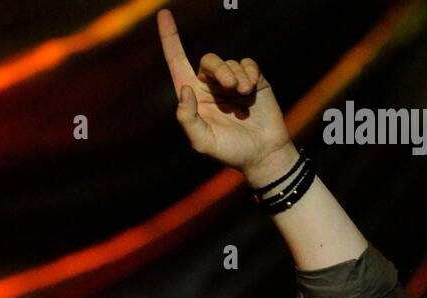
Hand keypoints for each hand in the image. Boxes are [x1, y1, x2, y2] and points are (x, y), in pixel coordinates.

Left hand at [157, 7, 291, 178]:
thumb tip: (185, 89)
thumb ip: (188, 119)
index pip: (177, 63)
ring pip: (229, 63)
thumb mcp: (203, 142)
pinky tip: (252, 90)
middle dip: (219, 69)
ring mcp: (232, 82)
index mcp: (194, 98)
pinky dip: (249, 74)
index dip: (170, 39)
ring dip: (236, 76)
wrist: (262, 154)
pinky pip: (247, 63)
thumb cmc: (230, 151)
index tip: (163, 14)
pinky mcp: (252, 79)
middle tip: (230, 86)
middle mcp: (211, 86)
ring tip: (243, 95)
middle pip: (208, 61)